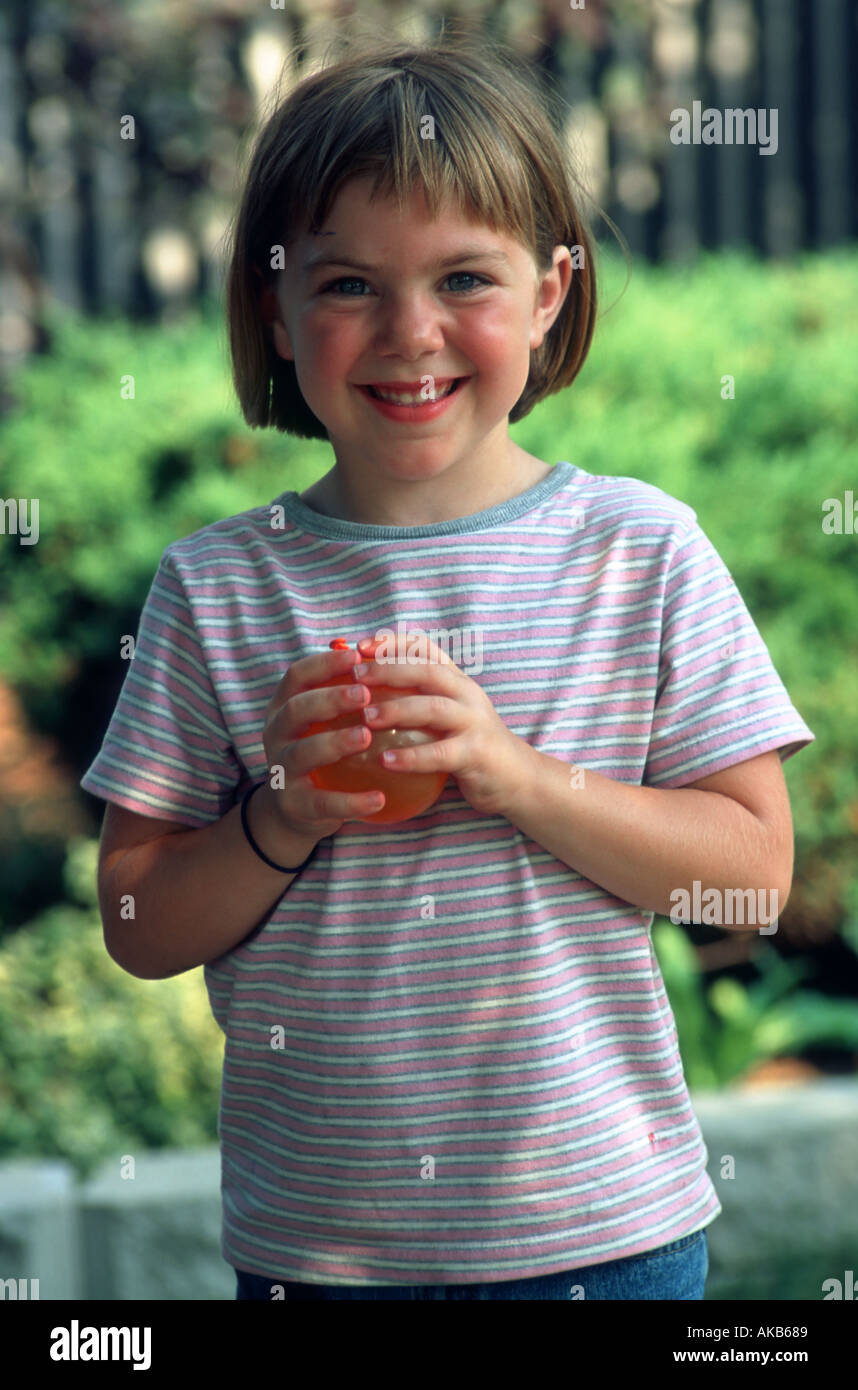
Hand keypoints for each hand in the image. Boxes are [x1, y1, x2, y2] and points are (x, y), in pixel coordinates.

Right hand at [261, 643, 384, 836]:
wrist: (298, 807)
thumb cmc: (324, 749)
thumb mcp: (326, 720)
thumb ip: (350, 692)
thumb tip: (392, 656)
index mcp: (284, 706)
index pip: (297, 676)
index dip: (324, 664)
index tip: (356, 655)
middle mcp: (276, 734)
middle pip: (296, 710)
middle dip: (329, 699)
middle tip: (365, 693)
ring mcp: (281, 769)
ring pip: (303, 754)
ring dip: (334, 743)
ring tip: (367, 737)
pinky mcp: (294, 804)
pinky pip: (323, 802)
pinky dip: (351, 802)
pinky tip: (380, 798)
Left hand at [354, 631, 524, 816]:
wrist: (518, 777)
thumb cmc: (470, 745)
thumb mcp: (449, 715)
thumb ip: (418, 700)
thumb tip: (363, 694)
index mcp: (456, 680)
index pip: (425, 648)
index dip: (393, 642)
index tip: (360, 646)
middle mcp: (467, 694)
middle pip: (426, 670)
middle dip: (388, 669)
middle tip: (355, 676)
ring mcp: (474, 722)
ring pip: (433, 707)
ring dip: (396, 709)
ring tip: (365, 716)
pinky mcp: (476, 753)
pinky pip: (440, 753)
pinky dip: (411, 757)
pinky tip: (385, 761)